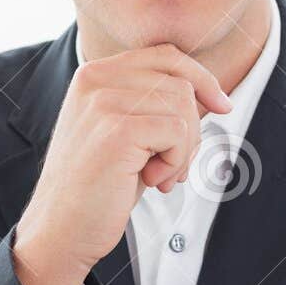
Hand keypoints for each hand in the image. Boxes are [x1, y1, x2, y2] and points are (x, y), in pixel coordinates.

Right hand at [12, 43, 230, 284]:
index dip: (202, 77)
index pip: (165, 55)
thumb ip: (156, 106)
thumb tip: (210, 94)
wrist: (62, 229)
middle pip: (180, 83)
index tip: (223, 106)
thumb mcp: (126, 134)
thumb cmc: (97, 187)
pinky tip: (153, 181)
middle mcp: (95, 80)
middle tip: (172, 167)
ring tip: (159, 176)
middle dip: (191, 128)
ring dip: (183, 150)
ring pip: (183, 107)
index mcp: (94, 75)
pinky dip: (176, 161)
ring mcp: (104, 103)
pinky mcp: (117, 131)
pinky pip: (177, 131)